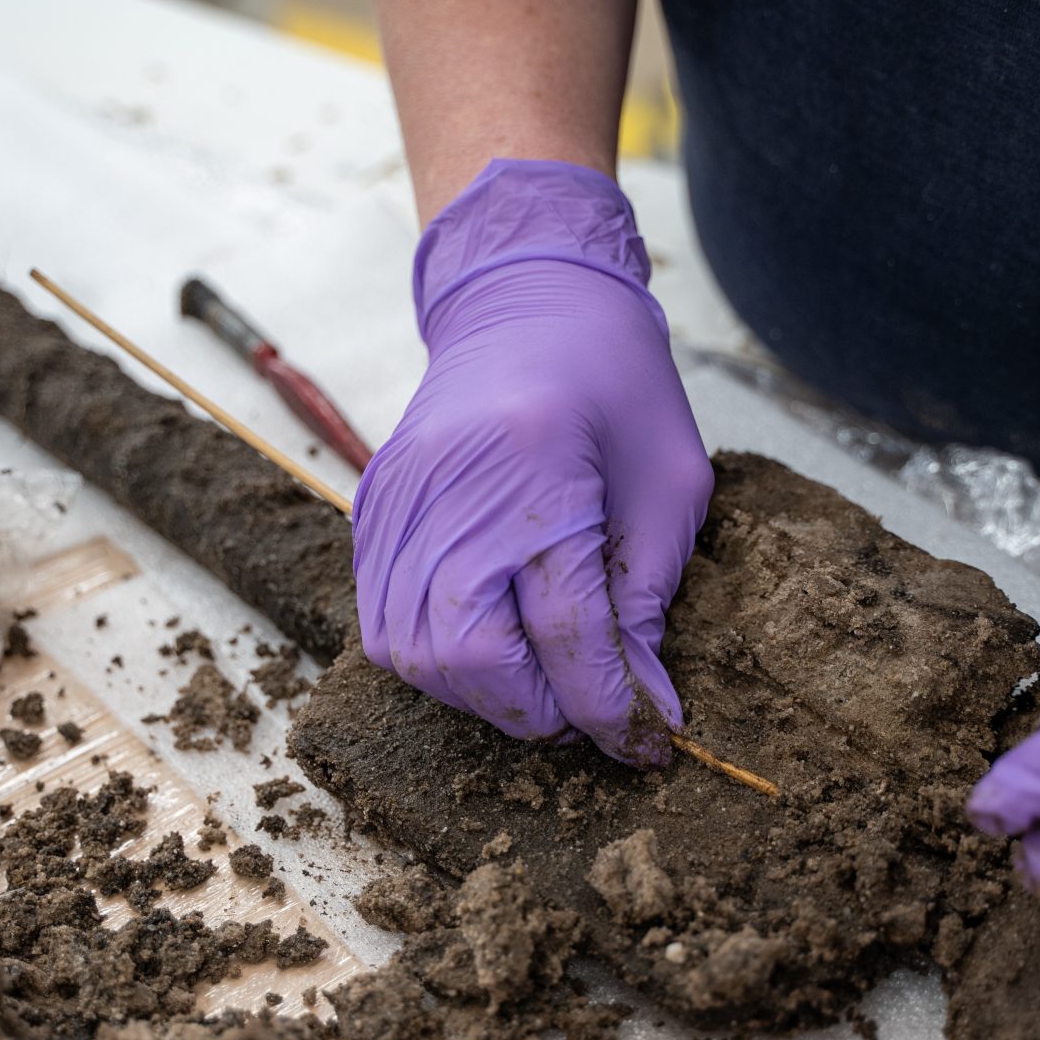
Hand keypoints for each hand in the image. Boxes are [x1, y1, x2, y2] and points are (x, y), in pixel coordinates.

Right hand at [353, 159, 712, 763]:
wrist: (527, 297)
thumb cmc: (614, 382)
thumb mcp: (668, 484)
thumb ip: (648, 598)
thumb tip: (639, 704)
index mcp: (537, 466)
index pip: (566, 629)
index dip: (610, 704)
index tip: (648, 742)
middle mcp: (449, 487)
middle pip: (472, 657)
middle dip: (539, 711)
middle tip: (591, 714)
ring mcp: (396, 500)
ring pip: (416, 656)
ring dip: (484, 696)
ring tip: (545, 686)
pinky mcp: (371, 510)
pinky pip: (383, 624)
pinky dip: (437, 661)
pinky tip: (492, 650)